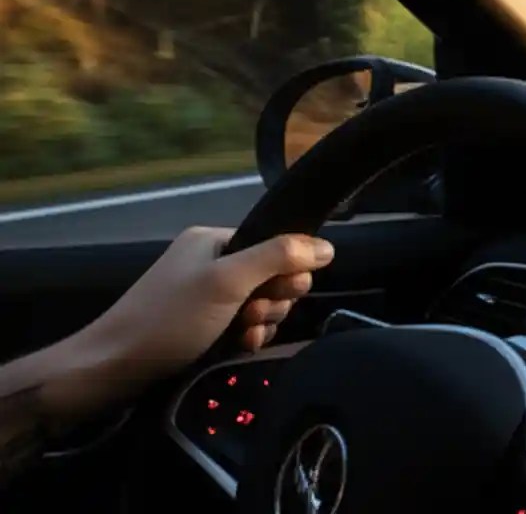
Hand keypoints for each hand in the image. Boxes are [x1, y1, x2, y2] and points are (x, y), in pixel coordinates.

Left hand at [49, 228, 331, 414]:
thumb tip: (328, 246)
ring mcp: (208, 297)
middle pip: (274, 277)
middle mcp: (212, 263)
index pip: (276, 245)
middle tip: (250, 317)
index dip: (286, 270)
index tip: (275, 293)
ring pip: (263, 305)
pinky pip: (246, 326)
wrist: (114, 368)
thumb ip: (278, 257)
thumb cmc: (170, 318)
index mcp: (215, 240)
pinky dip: (247, 337)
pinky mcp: (205, 327)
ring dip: (261, 323)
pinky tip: (237, 347)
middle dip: (272, 301)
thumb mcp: (228, 281)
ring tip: (240, 336)